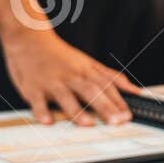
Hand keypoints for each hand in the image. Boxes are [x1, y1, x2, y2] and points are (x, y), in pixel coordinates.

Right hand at [1, 31, 141, 125]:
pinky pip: (37, 101)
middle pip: (91, 91)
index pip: (106, 86)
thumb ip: (110, 76)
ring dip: (77, 110)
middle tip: (117, 121)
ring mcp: (52, 82)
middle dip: (105, 107)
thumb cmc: (61, 56)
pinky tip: (48, 122)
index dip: (118, 101)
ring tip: (89, 124)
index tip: (128, 115)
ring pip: (66, 96)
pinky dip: (42, 111)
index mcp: (85, 71)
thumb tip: (134, 90)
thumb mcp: (88, 63)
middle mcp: (70, 76)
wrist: (29, 38)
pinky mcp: (33, 87)